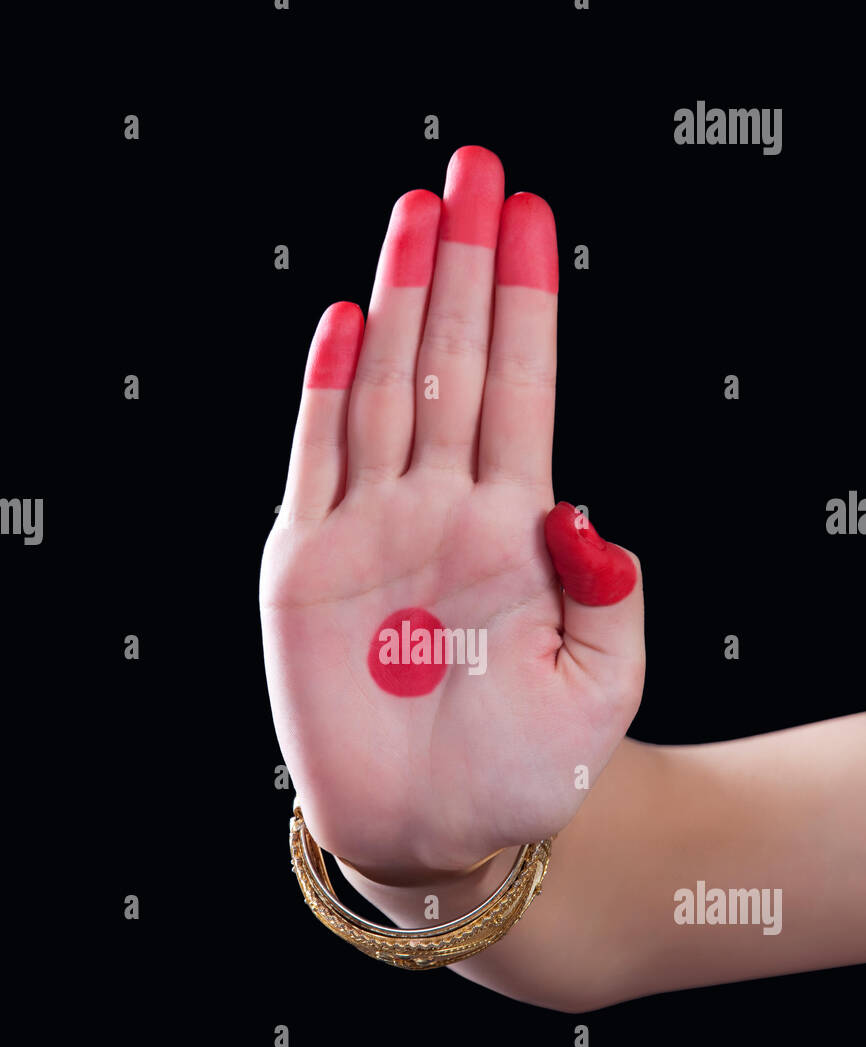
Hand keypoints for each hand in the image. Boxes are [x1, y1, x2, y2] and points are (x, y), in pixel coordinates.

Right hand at [260, 146, 644, 882]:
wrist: (438, 835)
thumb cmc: (526, 767)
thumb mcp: (604, 689)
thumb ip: (613, 597)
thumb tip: (589, 510)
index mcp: (514, 530)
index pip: (522, 391)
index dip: (529, 304)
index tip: (534, 215)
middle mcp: (441, 511)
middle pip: (453, 365)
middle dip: (466, 267)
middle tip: (474, 169)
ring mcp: (372, 532)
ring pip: (385, 394)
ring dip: (401, 301)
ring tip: (418, 212)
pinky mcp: (306, 570)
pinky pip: (314, 465)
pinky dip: (325, 395)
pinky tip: (344, 326)